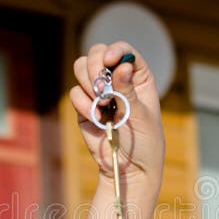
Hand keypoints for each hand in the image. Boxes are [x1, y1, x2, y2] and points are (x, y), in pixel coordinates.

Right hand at [71, 42, 164, 189]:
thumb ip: (128, 92)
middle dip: (95, 66)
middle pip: (97, 53)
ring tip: (102, 105)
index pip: (123, 51)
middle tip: (101, 88)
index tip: (109, 61)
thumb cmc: (144, 142)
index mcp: (137, 77)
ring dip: (88, 84)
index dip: (115, 51)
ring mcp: (98, 91)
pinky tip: (96, 118)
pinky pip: (75, 93)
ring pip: (81, 68)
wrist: (128, 168)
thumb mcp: (141, 116)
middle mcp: (116, 80)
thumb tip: (121, 67)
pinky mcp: (83, 106)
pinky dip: (83, 104)